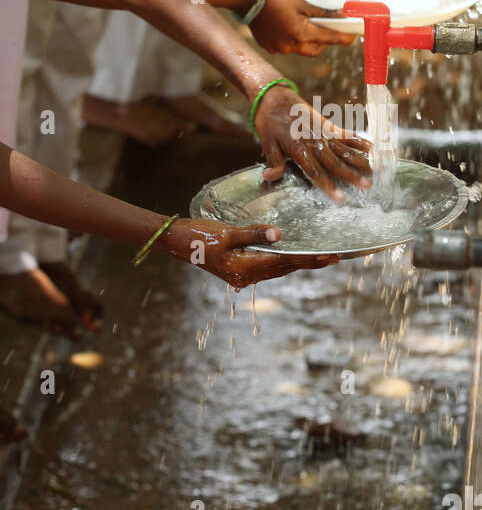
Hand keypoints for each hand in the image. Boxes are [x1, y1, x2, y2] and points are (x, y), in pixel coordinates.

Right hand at [159, 216, 339, 289]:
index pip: (286, 263)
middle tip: (334, 257)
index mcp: (245, 268)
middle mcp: (247, 276)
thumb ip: (253, 234)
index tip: (331, 256)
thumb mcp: (226, 233)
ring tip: (318, 257)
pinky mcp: (238, 269)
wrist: (175, 242)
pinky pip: (266, 266)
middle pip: (285, 268)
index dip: (310, 259)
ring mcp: (242, 275)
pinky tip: (290, 255)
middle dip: (309, 262)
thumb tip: (281, 235)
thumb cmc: (198, 236)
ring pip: (277, 269)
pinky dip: (282, 261)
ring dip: (298, 263)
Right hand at [249, 0, 353, 57]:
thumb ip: (321, 14)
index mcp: (301, 33)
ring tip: (302, 24)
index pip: (329, 38)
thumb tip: (340, 16)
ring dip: (307, 40)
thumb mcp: (301, 3)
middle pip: (316, 49)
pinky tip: (286, 26)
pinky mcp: (269, 47)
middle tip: (327, 28)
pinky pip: (287, 47)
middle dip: (324, 40)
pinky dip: (291, 39)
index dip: (344, 37)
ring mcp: (278, 49)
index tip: (353, 36)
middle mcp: (290, 46)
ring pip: (301, 49)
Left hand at [253, 84, 371, 200]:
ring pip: (345, 149)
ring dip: (361, 160)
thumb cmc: (268, 120)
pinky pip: (347, 135)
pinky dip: (360, 142)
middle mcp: (315, 142)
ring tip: (377, 170)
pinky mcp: (328, 126)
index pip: (315, 171)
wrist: (274, 95)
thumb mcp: (266, 142)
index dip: (328, 186)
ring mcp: (324, 133)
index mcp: (299, 149)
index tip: (341, 198)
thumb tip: (269, 178)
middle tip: (368, 187)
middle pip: (336, 162)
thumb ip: (273, 161)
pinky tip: (374, 149)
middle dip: (352, 176)